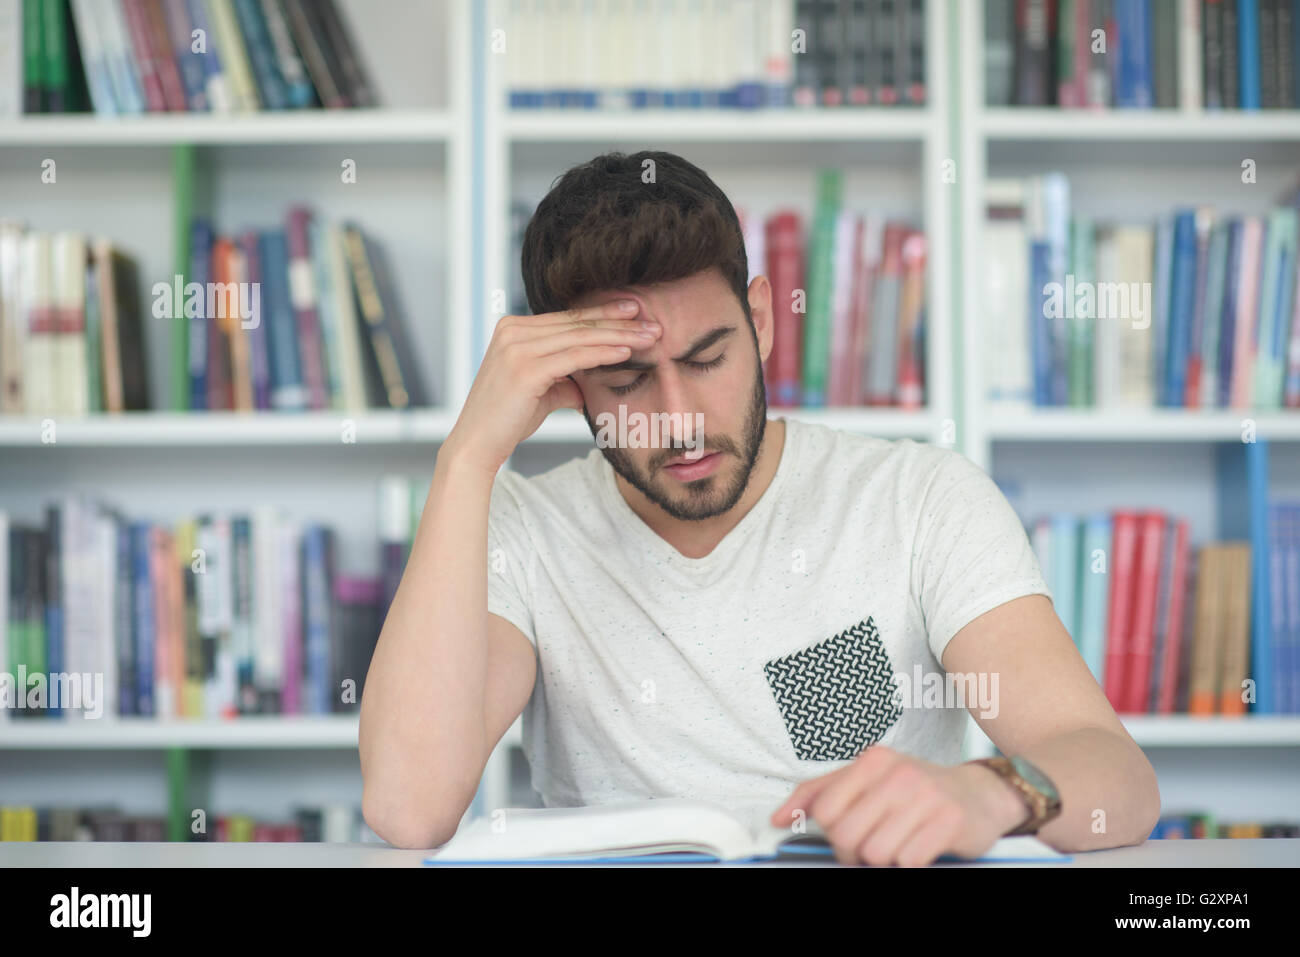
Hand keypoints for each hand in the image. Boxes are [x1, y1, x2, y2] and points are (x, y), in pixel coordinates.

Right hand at [443, 300, 660, 474]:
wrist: (476, 446)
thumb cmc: (508, 420)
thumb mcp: (542, 391)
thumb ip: (565, 379)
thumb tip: (589, 382)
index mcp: (514, 329)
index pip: (569, 319)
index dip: (605, 316)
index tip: (636, 315)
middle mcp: (512, 330)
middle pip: (577, 323)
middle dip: (619, 323)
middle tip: (654, 323)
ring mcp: (516, 347)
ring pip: (580, 337)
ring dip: (620, 336)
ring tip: (651, 336)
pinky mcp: (524, 367)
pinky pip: (574, 356)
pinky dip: (603, 353)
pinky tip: (626, 352)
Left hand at [769, 745, 1028, 866]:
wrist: (978, 794)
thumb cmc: (916, 789)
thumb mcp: (867, 780)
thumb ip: (819, 793)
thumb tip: (778, 817)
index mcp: (873, 760)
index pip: (826, 811)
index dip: (833, 834)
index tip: (849, 836)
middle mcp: (897, 773)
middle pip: (847, 836)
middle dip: (855, 854)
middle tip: (872, 849)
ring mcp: (925, 795)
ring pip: (876, 853)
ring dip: (884, 860)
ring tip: (898, 845)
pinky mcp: (949, 821)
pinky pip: (907, 861)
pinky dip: (909, 863)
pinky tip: (919, 849)